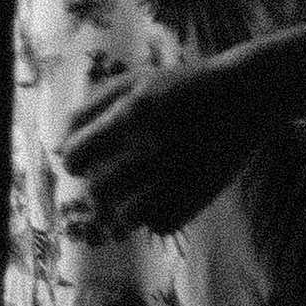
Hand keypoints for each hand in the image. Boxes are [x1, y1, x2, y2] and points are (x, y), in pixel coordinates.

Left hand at [50, 40, 301, 240]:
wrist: (246, 95)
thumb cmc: (181, 86)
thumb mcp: (134, 81)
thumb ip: (91, 106)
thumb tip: (59, 142)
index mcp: (131, 113)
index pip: (78, 154)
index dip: (72, 163)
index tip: (78, 164)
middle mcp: (153, 145)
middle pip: (99, 191)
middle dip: (95, 192)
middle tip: (101, 186)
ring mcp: (179, 173)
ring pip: (127, 216)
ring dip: (119, 213)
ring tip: (123, 203)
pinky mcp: (201, 195)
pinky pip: (162, 224)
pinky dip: (154, 220)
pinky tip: (156, 203)